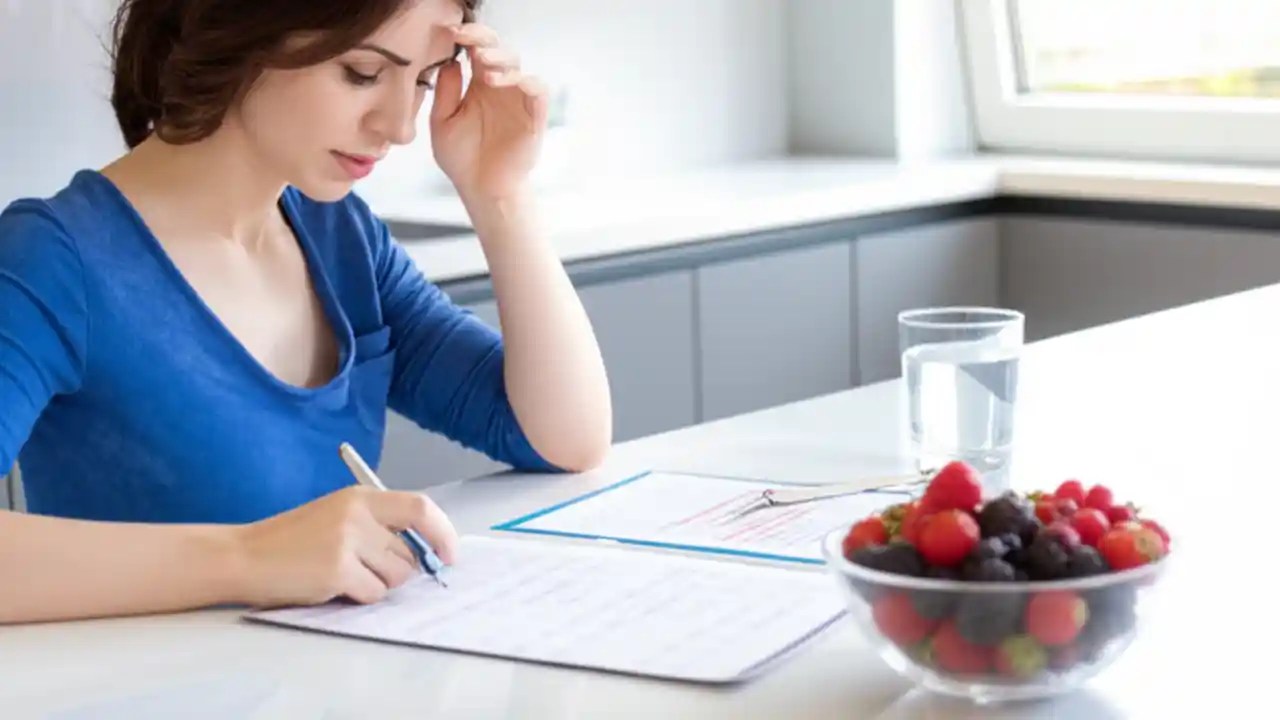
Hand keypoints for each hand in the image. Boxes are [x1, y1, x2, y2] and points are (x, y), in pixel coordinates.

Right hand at [233, 486, 458, 607]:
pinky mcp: (337, 569)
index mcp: (362, 497)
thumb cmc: (292, 541)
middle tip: (363, 569)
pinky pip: (373, 594)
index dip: (443, 533)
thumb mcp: (339, 517)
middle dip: (397, 570)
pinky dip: (358, 597)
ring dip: (376, 585)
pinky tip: (330, 585)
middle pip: (411, 553)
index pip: (421, 508)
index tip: (450, 554)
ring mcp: (348, 541)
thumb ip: (379, 527)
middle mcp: (359, 514)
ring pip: (396, 577)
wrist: (245, 556)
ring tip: (342, 574)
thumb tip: (428, 552)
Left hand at [430, 22, 548, 200]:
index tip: (451, 32)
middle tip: (468, 41)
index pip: (476, 50)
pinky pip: (537, 90)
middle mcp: (500, 87)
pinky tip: (502, 82)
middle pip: (498, 50)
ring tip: (481, 63)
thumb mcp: (442, 122)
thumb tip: (451, 61)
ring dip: (501, 59)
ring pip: (518, 65)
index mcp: (477, 84)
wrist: (481, 189)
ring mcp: (518, 100)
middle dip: (484, 40)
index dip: (467, 36)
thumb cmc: (462, 158)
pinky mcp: (533, 116)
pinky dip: (525, 80)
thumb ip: (445, 92)